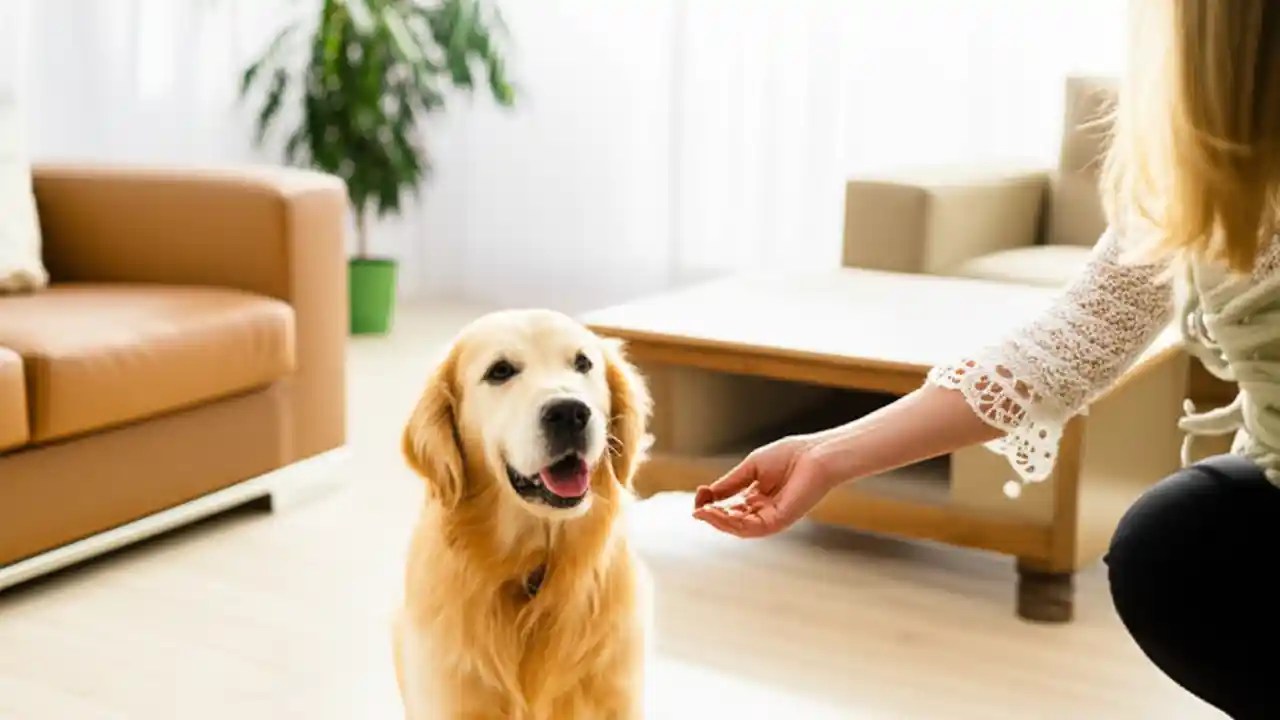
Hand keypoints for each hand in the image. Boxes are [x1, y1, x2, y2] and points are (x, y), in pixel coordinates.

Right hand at [691, 434, 835, 537]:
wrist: (815, 454)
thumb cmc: (789, 455)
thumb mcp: (750, 468)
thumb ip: (729, 483)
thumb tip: (705, 494)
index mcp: (757, 497)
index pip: (729, 508)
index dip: (712, 503)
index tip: (700, 494)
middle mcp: (763, 510)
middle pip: (731, 520)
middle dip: (712, 515)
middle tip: (697, 509)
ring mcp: (771, 518)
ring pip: (738, 528)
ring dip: (718, 521)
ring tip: (702, 511)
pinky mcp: (778, 521)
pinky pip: (750, 528)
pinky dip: (731, 522)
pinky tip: (718, 513)